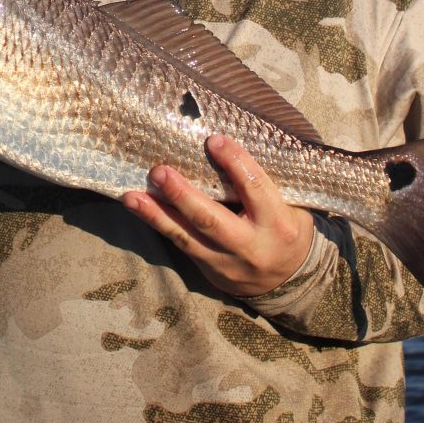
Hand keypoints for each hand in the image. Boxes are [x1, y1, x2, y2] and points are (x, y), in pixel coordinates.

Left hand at [121, 134, 314, 297]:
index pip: (255, 188)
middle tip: (159, 171)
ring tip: (131, 197)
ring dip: (156, 215)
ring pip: (187, 237)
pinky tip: (139, 209)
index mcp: (278, 222)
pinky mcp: (210, 271)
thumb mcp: (292, 204)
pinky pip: (182, 245)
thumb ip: (264, 181)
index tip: (213, 140)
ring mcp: (227, 263)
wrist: (290, 282)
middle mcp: (251, 245)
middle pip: (211, 219)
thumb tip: (227, 141)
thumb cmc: (287, 227)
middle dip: (182, 195)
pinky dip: (160, 225)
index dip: (235, 163)